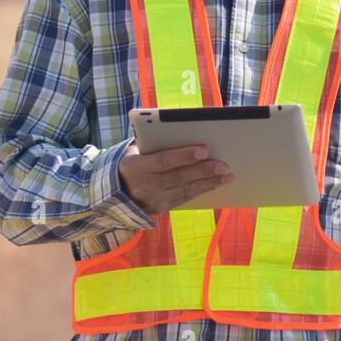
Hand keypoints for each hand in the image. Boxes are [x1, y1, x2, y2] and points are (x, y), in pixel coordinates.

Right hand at [118, 141, 233, 216]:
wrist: (113, 192)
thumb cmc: (130, 162)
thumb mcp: (134, 151)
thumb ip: (154, 144)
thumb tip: (184, 131)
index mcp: (135, 167)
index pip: (163, 161)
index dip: (184, 156)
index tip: (204, 150)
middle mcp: (143, 186)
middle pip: (178, 177)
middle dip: (204, 171)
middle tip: (224, 164)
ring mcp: (152, 200)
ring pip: (185, 190)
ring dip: (209, 183)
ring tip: (227, 176)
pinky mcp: (160, 209)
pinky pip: (185, 199)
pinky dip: (202, 190)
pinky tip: (215, 184)